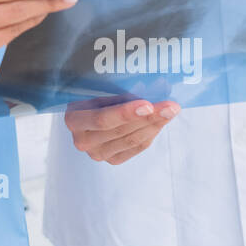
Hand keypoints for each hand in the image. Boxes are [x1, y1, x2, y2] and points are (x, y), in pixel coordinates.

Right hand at [64, 97, 179, 164]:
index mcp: (74, 120)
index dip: (126, 113)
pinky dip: (151, 132)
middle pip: (121, 131)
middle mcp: (83, 141)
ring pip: (132, 140)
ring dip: (155, 124)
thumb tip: (148, 86)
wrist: (85, 112)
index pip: (102, 119)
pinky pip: (137, 147)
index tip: (148, 105)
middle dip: (149, 117)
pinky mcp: (112, 159)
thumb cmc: (91, 93)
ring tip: (171, 111)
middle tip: (170, 106)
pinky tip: (160, 121)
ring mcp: (97, 153)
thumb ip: (113, 91)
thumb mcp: (94, 88)